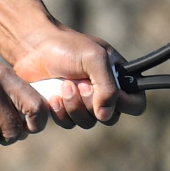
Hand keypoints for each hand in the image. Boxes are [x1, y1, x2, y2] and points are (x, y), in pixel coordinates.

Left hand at [9, 26, 146, 127]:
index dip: (127, 105)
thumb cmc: (66, 46)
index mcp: (118, 77)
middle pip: (110, 117)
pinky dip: (61, 112)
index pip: (136, 103)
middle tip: (79, 83)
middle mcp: (103, 93)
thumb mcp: (94, 58)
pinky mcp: (65, 109)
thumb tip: (105, 115)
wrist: (33, 47)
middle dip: (92, 103)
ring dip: (74, 107)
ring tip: (64, 85)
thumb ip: (107, 86)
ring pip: (88, 122)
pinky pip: (69, 123)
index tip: (112, 95)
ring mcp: (84, 103)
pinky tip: (52, 96)